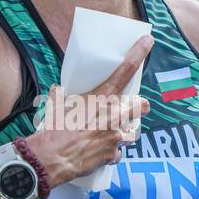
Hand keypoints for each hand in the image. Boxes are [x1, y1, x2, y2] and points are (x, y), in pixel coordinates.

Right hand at [27, 34, 153, 186]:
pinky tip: (101, 153)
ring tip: (111, 134)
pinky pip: (117, 154)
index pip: (126, 69)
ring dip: (123, 133)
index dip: (140, 53)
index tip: (148, 41)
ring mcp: (115, 137)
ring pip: (130, 133)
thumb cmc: (53, 128)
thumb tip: (57, 89)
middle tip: (133, 107)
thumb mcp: (55, 104)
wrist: (50, 157)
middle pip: (141, 106)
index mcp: (102, 97)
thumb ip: (59, 94)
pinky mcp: (111, 155)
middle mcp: (114, 115)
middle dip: (140, 106)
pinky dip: (110, 153)